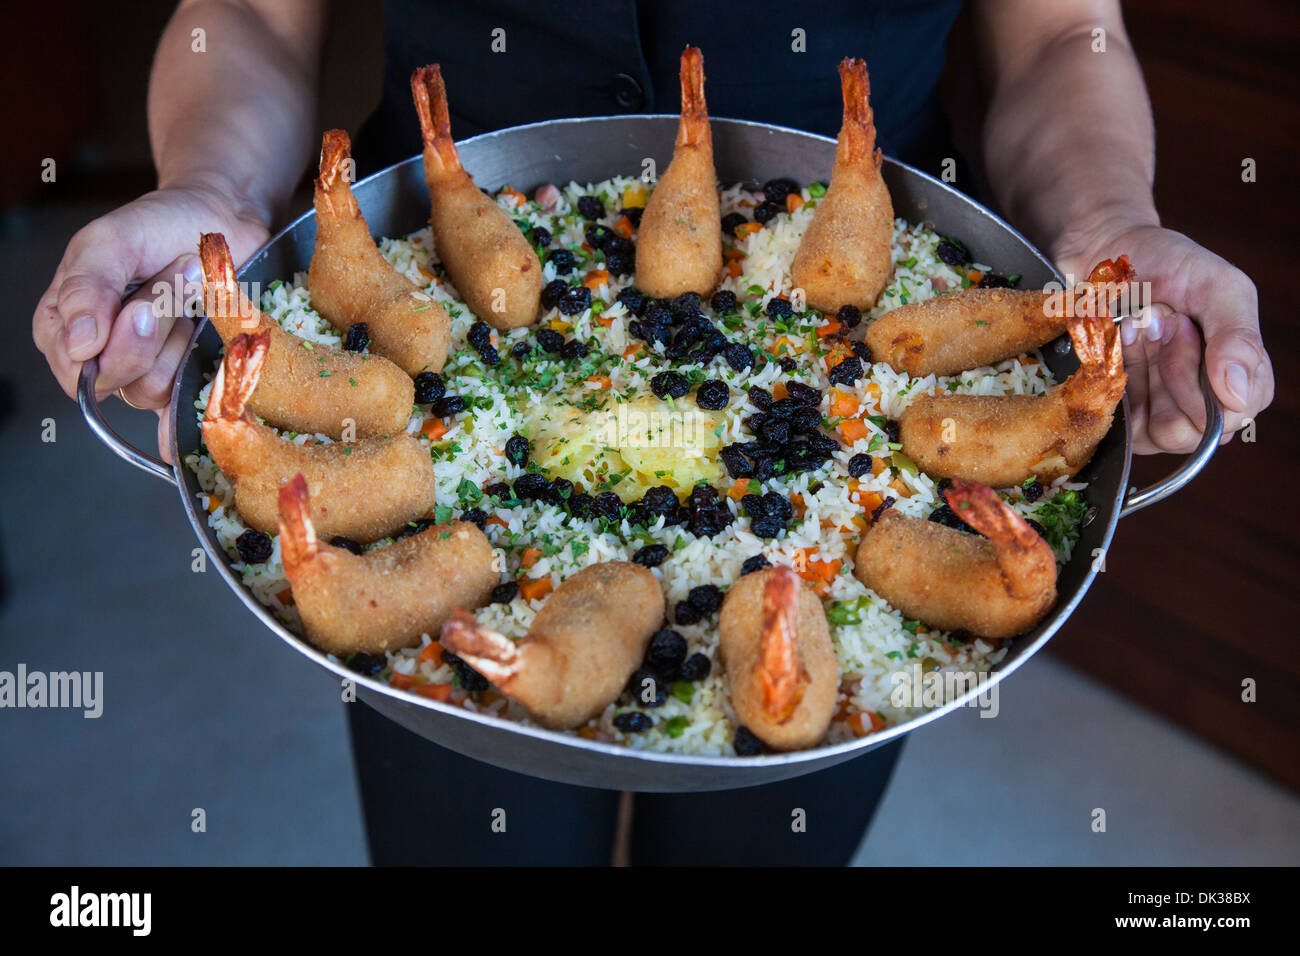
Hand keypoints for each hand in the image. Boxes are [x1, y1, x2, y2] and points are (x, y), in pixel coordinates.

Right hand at [32, 181, 268, 460]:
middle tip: (175, 279)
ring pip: (153, 386)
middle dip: (152, 328)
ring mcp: (145, 367)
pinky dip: (198, 382)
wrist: (220, 220)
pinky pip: (183, 404)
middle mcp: (99, 353)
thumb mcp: (111, 241)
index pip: (75, 369)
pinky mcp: (184, 375)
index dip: (112, 345)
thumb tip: (80, 345)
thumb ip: (86, 288)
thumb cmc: (160, 225)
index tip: (141, 304)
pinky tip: (205, 356)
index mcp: (64, 324)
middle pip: (117, 377)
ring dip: (179, 336)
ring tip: (191, 292)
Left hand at [1055, 224, 1272, 454]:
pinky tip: (1113, 345)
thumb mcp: (1216, 285)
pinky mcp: (1116, 409)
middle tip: (1158, 322)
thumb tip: (1238, 397)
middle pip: (1190, 428)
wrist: (1101, 249)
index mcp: (1235, 371)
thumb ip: (1238, 337)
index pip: (1237, 414)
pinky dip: (1111, 380)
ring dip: (1140, 371)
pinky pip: (1116, 423)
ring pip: (1153, 429)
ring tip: (1134, 329)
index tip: (1183, 326)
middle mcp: (1198, 396)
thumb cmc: (1164, 262)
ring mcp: (1154, 406)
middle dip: (1171, 370)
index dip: (1209, 385)